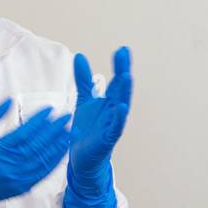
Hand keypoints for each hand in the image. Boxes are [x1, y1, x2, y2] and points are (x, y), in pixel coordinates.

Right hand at [0, 99, 71, 207]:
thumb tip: (10, 101)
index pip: (23, 133)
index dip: (39, 121)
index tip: (50, 110)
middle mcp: (8, 166)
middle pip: (37, 145)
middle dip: (54, 130)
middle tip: (67, 117)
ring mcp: (16, 179)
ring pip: (43, 160)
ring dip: (58, 145)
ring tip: (70, 132)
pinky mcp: (21, 188)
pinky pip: (42, 173)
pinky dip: (54, 161)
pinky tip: (62, 151)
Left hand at [64, 46, 132, 207]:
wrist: (81, 159)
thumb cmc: (87, 130)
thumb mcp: (83, 100)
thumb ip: (84, 80)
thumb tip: (80, 56)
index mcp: (108, 102)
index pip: (116, 80)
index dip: (119, 65)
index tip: (122, 48)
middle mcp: (113, 112)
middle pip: (120, 89)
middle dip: (122, 71)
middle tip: (124, 54)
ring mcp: (112, 126)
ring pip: (121, 106)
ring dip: (124, 92)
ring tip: (126, 75)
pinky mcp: (107, 140)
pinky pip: (115, 128)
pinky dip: (118, 117)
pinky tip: (121, 106)